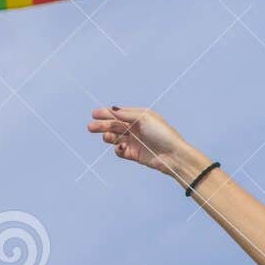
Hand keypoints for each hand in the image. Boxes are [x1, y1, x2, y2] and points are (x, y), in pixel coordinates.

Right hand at [87, 105, 205, 184]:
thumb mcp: (144, 118)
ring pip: (115, 138)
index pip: (118, 114)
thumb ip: (126, 114)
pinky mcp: (133, 154)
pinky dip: (118, 149)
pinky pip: (120, 151)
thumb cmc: (162, 134)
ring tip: (108, 138)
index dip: (106, 114)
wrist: (173, 155)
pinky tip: (122, 148)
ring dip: (108, 137)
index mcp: (139, 117)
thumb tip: (111, 108)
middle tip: (91, 127)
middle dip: (102, 125)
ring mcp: (134, 141)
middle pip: (114, 126)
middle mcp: (135, 128)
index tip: (94, 114)